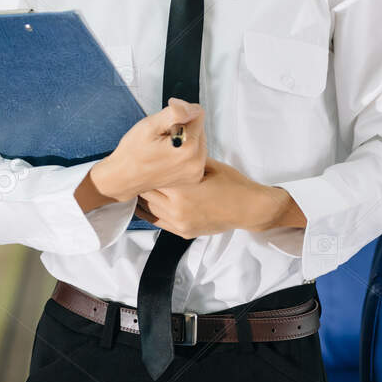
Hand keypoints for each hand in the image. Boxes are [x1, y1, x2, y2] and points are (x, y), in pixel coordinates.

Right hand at [90, 99, 206, 202]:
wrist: (124, 177)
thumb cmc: (133, 153)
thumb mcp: (149, 125)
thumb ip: (175, 113)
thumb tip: (192, 108)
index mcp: (188, 149)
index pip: (197, 114)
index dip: (179, 112)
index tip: (164, 122)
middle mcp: (196, 163)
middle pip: (199, 127)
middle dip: (182, 126)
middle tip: (161, 137)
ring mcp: (195, 172)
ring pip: (198, 139)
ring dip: (184, 138)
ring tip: (164, 148)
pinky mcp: (193, 177)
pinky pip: (196, 153)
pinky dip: (185, 151)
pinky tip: (169, 155)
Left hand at [135, 159, 293, 237]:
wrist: (248, 207)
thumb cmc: (231, 184)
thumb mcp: (208, 165)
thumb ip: (186, 160)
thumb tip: (171, 149)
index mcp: (182, 188)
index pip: (151, 178)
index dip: (144, 170)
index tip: (138, 162)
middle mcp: (177, 208)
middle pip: (147, 194)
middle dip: (141, 184)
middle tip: (134, 174)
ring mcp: (179, 222)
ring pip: (148, 209)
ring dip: (143, 198)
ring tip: (136, 187)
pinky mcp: (182, 231)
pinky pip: (157, 222)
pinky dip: (149, 212)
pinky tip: (144, 204)